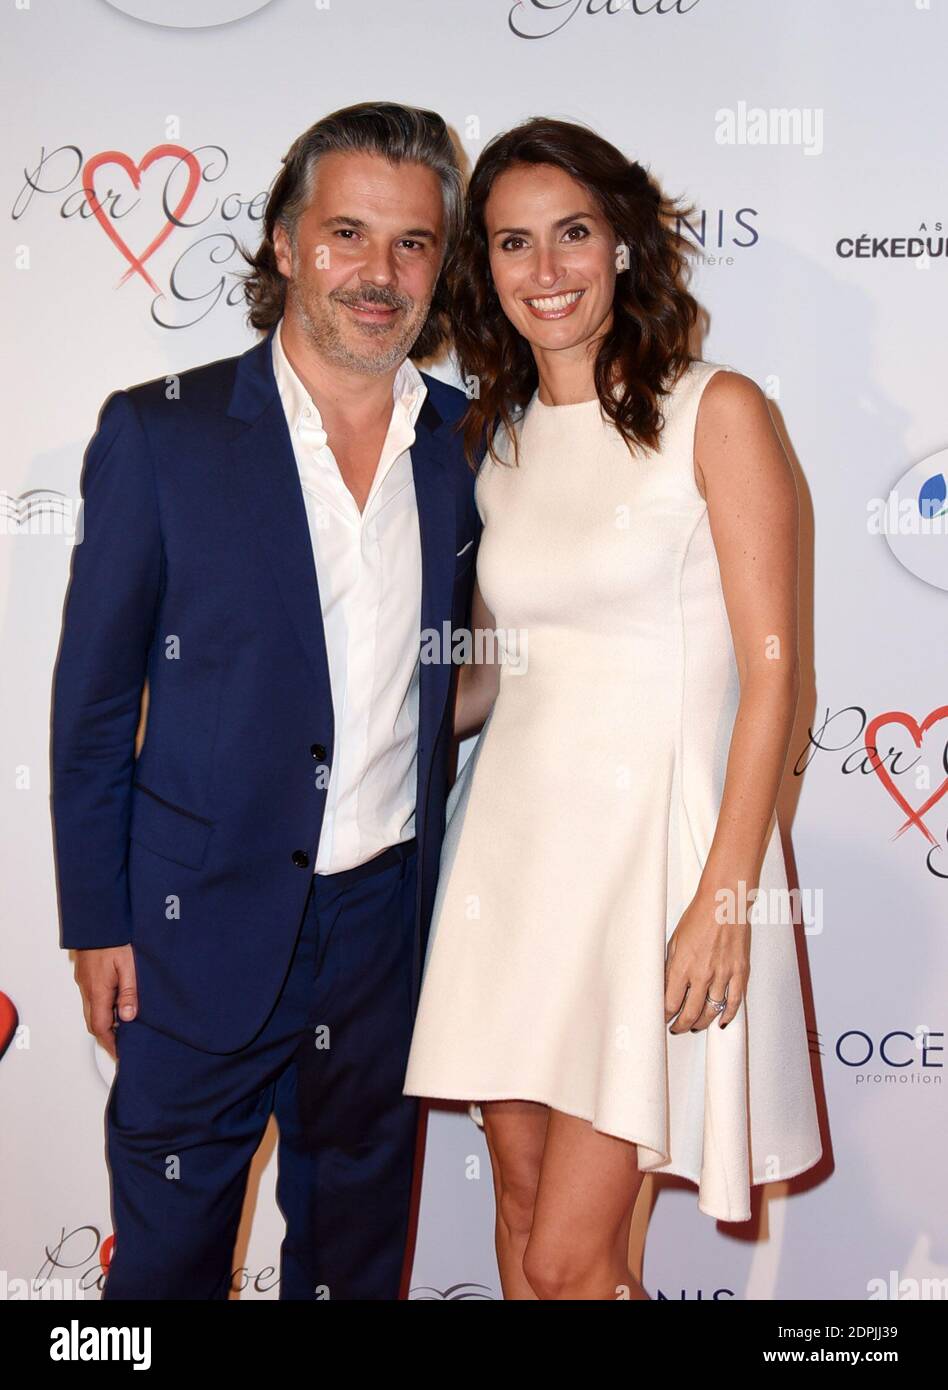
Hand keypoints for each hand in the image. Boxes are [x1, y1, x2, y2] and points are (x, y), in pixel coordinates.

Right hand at [74, 944, 137, 1059]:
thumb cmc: (113, 938)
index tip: (121, 1054)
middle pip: (94, 1022)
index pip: (101, 1028)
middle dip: (107, 1037)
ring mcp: (84, 982)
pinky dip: (102, 1007)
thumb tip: (128, 1017)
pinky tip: (115, 1003)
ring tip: (123, 1026)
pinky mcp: (86, 974)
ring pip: (92, 1010)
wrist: (97, 920)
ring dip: (105, 1021)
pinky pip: (92, 998)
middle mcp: (87, 989)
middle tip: (122, 1045)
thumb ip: (128, 992)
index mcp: (98, 991)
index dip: (111, 1044)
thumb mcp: (128, 965)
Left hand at [664, 892, 747, 1032]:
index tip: (663, 1019)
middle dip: (681, 1025)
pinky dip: (728, 1016)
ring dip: (701, 1023)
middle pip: (690, 1013)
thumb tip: (664, 986)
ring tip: (695, 1026)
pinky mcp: (740, 972)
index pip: (670, 1003)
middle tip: (677, 1028)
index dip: (665, 1016)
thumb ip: (670, 966)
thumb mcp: (674, 941)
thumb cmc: (699, 916)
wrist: (724, 902)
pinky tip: (721, 1022)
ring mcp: (723, 975)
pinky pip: (734, 1002)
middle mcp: (702, 974)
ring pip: (711, 1011)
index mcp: (682, 965)